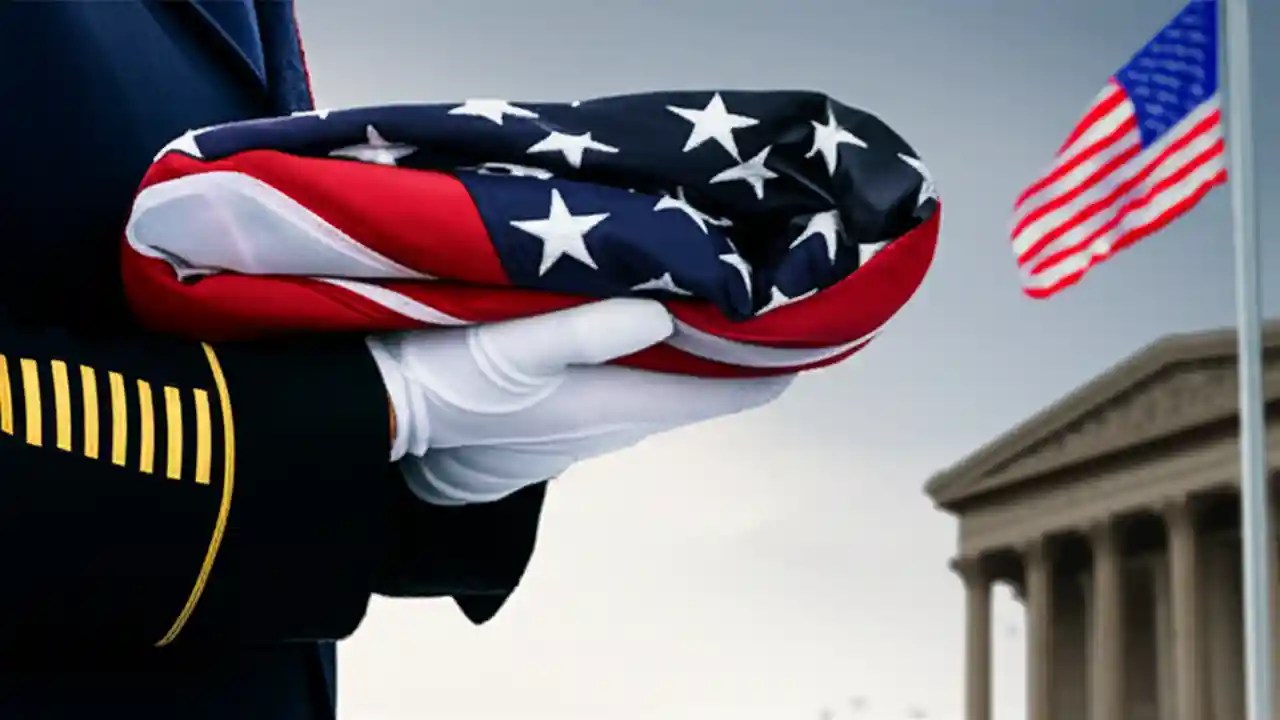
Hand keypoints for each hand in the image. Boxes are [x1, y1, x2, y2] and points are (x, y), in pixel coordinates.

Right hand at [367, 298, 791, 504]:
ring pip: (680, 372)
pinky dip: (667, 337)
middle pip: (717, 378)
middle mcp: (621, 416)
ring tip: (730, 270)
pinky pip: (642, 368)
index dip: (784, 353)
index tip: (817, 308)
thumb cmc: (438, 382)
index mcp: (622, 405)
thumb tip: (664, 310)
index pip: (739, 389)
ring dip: (708, 332)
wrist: (376, 417)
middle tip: (777, 269)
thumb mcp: (507, 349)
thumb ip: (583, 330)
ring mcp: (594, 413)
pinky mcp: (566, 401)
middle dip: (749, 333)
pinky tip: (657, 297)